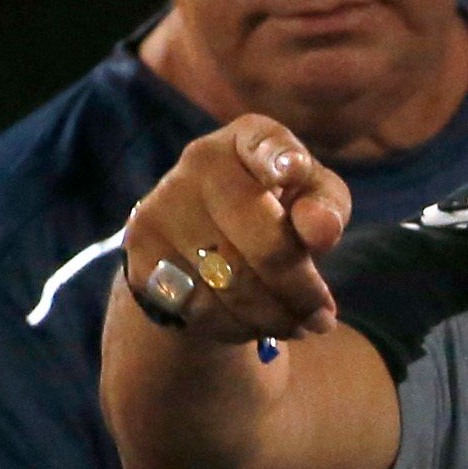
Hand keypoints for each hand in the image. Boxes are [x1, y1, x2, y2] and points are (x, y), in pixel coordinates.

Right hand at [121, 118, 354, 347]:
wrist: (202, 243)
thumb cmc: (276, 214)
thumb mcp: (312, 201)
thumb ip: (326, 206)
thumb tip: (321, 229)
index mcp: (247, 140)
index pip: (265, 145)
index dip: (281, 160)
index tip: (293, 172)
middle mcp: (199, 163)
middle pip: (265, 245)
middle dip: (301, 292)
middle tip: (322, 316)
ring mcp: (163, 205)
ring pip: (232, 286)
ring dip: (275, 317)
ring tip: (297, 324)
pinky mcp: (141, 250)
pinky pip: (200, 308)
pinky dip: (238, 327)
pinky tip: (255, 323)